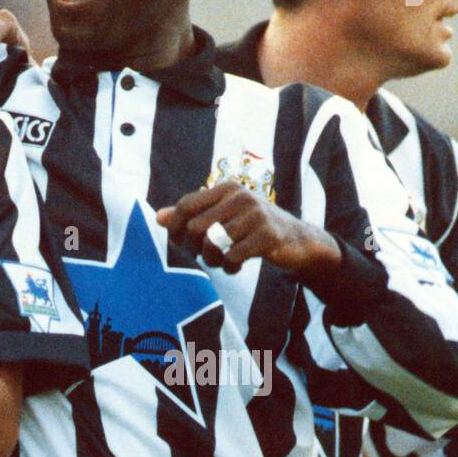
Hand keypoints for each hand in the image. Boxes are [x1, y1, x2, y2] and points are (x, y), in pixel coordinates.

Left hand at [156, 181, 341, 274]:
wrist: (298, 240)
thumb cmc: (253, 228)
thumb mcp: (224, 216)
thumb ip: (193, 215)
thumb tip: (159, 217)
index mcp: (226, 188)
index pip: (186, 205)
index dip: (176, 228)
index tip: (179, 243)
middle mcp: (240, 196)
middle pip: (196, 226)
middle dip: (194, 247)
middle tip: (202, 256)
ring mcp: (256, 214)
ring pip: (213, 242)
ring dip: (212, 260)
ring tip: (220, 262)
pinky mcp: (268, 235)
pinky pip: (233, 257)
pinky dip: (230, 267)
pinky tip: (235, 267)